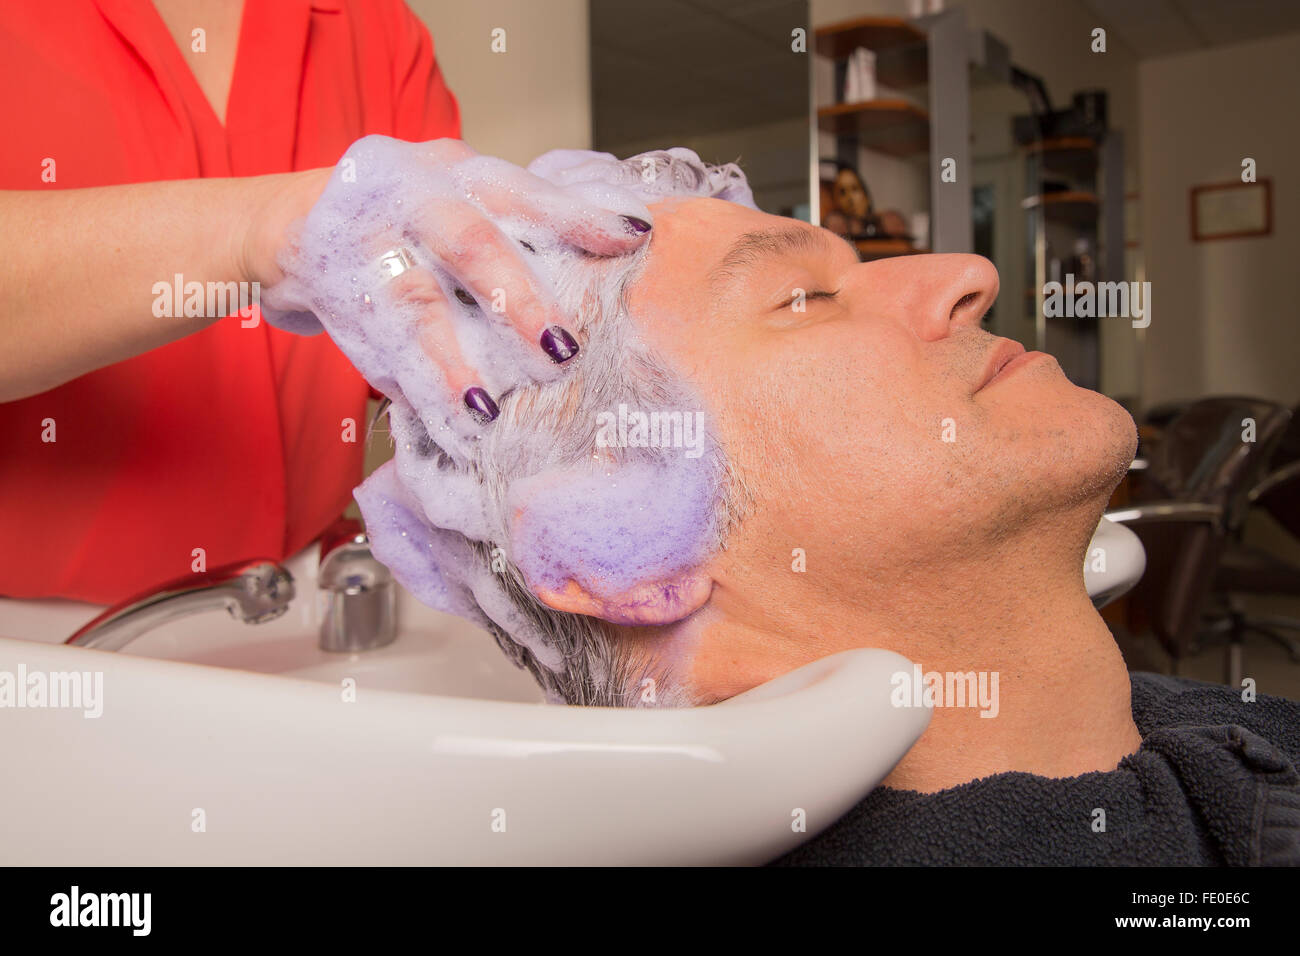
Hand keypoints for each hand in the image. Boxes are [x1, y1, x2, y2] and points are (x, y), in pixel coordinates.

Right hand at [254, 137, 652, 455]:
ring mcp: (363, 240)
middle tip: (560, 353)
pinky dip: (411, 389)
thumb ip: (523, 230)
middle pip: (467, 241)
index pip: (523, 190)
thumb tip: (621, 255)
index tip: (633, 239)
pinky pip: (373, 346)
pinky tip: (443, 424)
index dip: (577, 214)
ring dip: (449, 364)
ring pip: (410, 305)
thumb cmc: (408, 224)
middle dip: (517, 298)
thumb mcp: (459, 204)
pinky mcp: (330, 288)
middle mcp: (409, 194)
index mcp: (457, 172)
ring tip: (484, 413)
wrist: (287, 226)